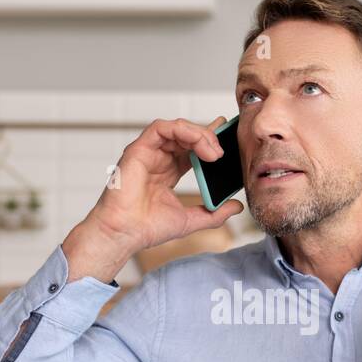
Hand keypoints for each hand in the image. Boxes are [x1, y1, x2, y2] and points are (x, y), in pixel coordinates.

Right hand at [64, 117, 243, 282]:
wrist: (125, 233)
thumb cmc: (147, 228)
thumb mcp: (191, 220)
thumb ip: (215, 214)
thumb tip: (237, 207)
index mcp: (168, 171)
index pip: (192, 148)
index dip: (211, 141)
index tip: (229, 139)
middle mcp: (158, 158)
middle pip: (187, 135)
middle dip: (209, 137)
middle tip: (224, 151)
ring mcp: (148, 152)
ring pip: (177, 128)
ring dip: (199, 135)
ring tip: (214, 152)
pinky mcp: (138, 148)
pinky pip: (161, 128)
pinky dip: (182, 131)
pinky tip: (199, 146)